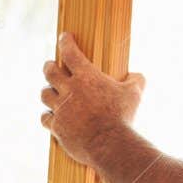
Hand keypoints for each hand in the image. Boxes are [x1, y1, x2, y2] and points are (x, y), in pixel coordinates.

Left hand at [40, 32, 145, 165]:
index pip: (70, 52)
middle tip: (50, 66)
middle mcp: (69, 90)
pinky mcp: (57, 127)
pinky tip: (51, 116)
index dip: (65, 42)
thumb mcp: (134, 94)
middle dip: (49, 67)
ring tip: (50, 92)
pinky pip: (45, 118)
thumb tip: (137, 76)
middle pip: (49, 72)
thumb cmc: (123, 117)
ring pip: (44, 94)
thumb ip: (136, 81)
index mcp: (86, 77)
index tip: (64, 37)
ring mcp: (61, 109)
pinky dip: (48, 116)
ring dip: (47, 92)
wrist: (110, 144)